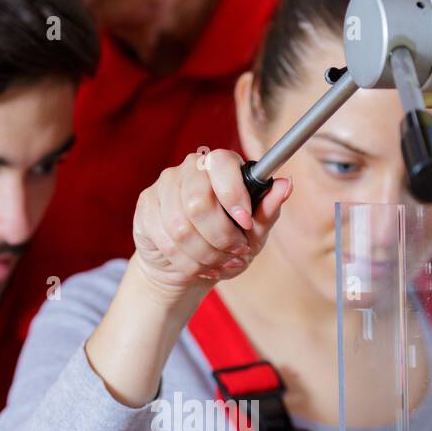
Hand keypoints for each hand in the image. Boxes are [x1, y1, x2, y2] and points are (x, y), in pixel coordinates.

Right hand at [130, 149, 290, 304]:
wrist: (190, 267)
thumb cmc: (227, 242)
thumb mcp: (254, 232)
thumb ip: (267, 209)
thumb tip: (286, 184)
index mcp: (220, 164)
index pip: (221, 163)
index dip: (234, 196)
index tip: (246, 223)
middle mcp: (189, 169)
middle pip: (198, 202)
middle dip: (221, 237)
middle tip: (236, 251)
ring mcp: (163, 186)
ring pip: (181, 228)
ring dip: (206, 255)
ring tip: (220, 264)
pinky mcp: (146, 208)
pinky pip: (166, 241)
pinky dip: (188, 263)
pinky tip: (198, 267)